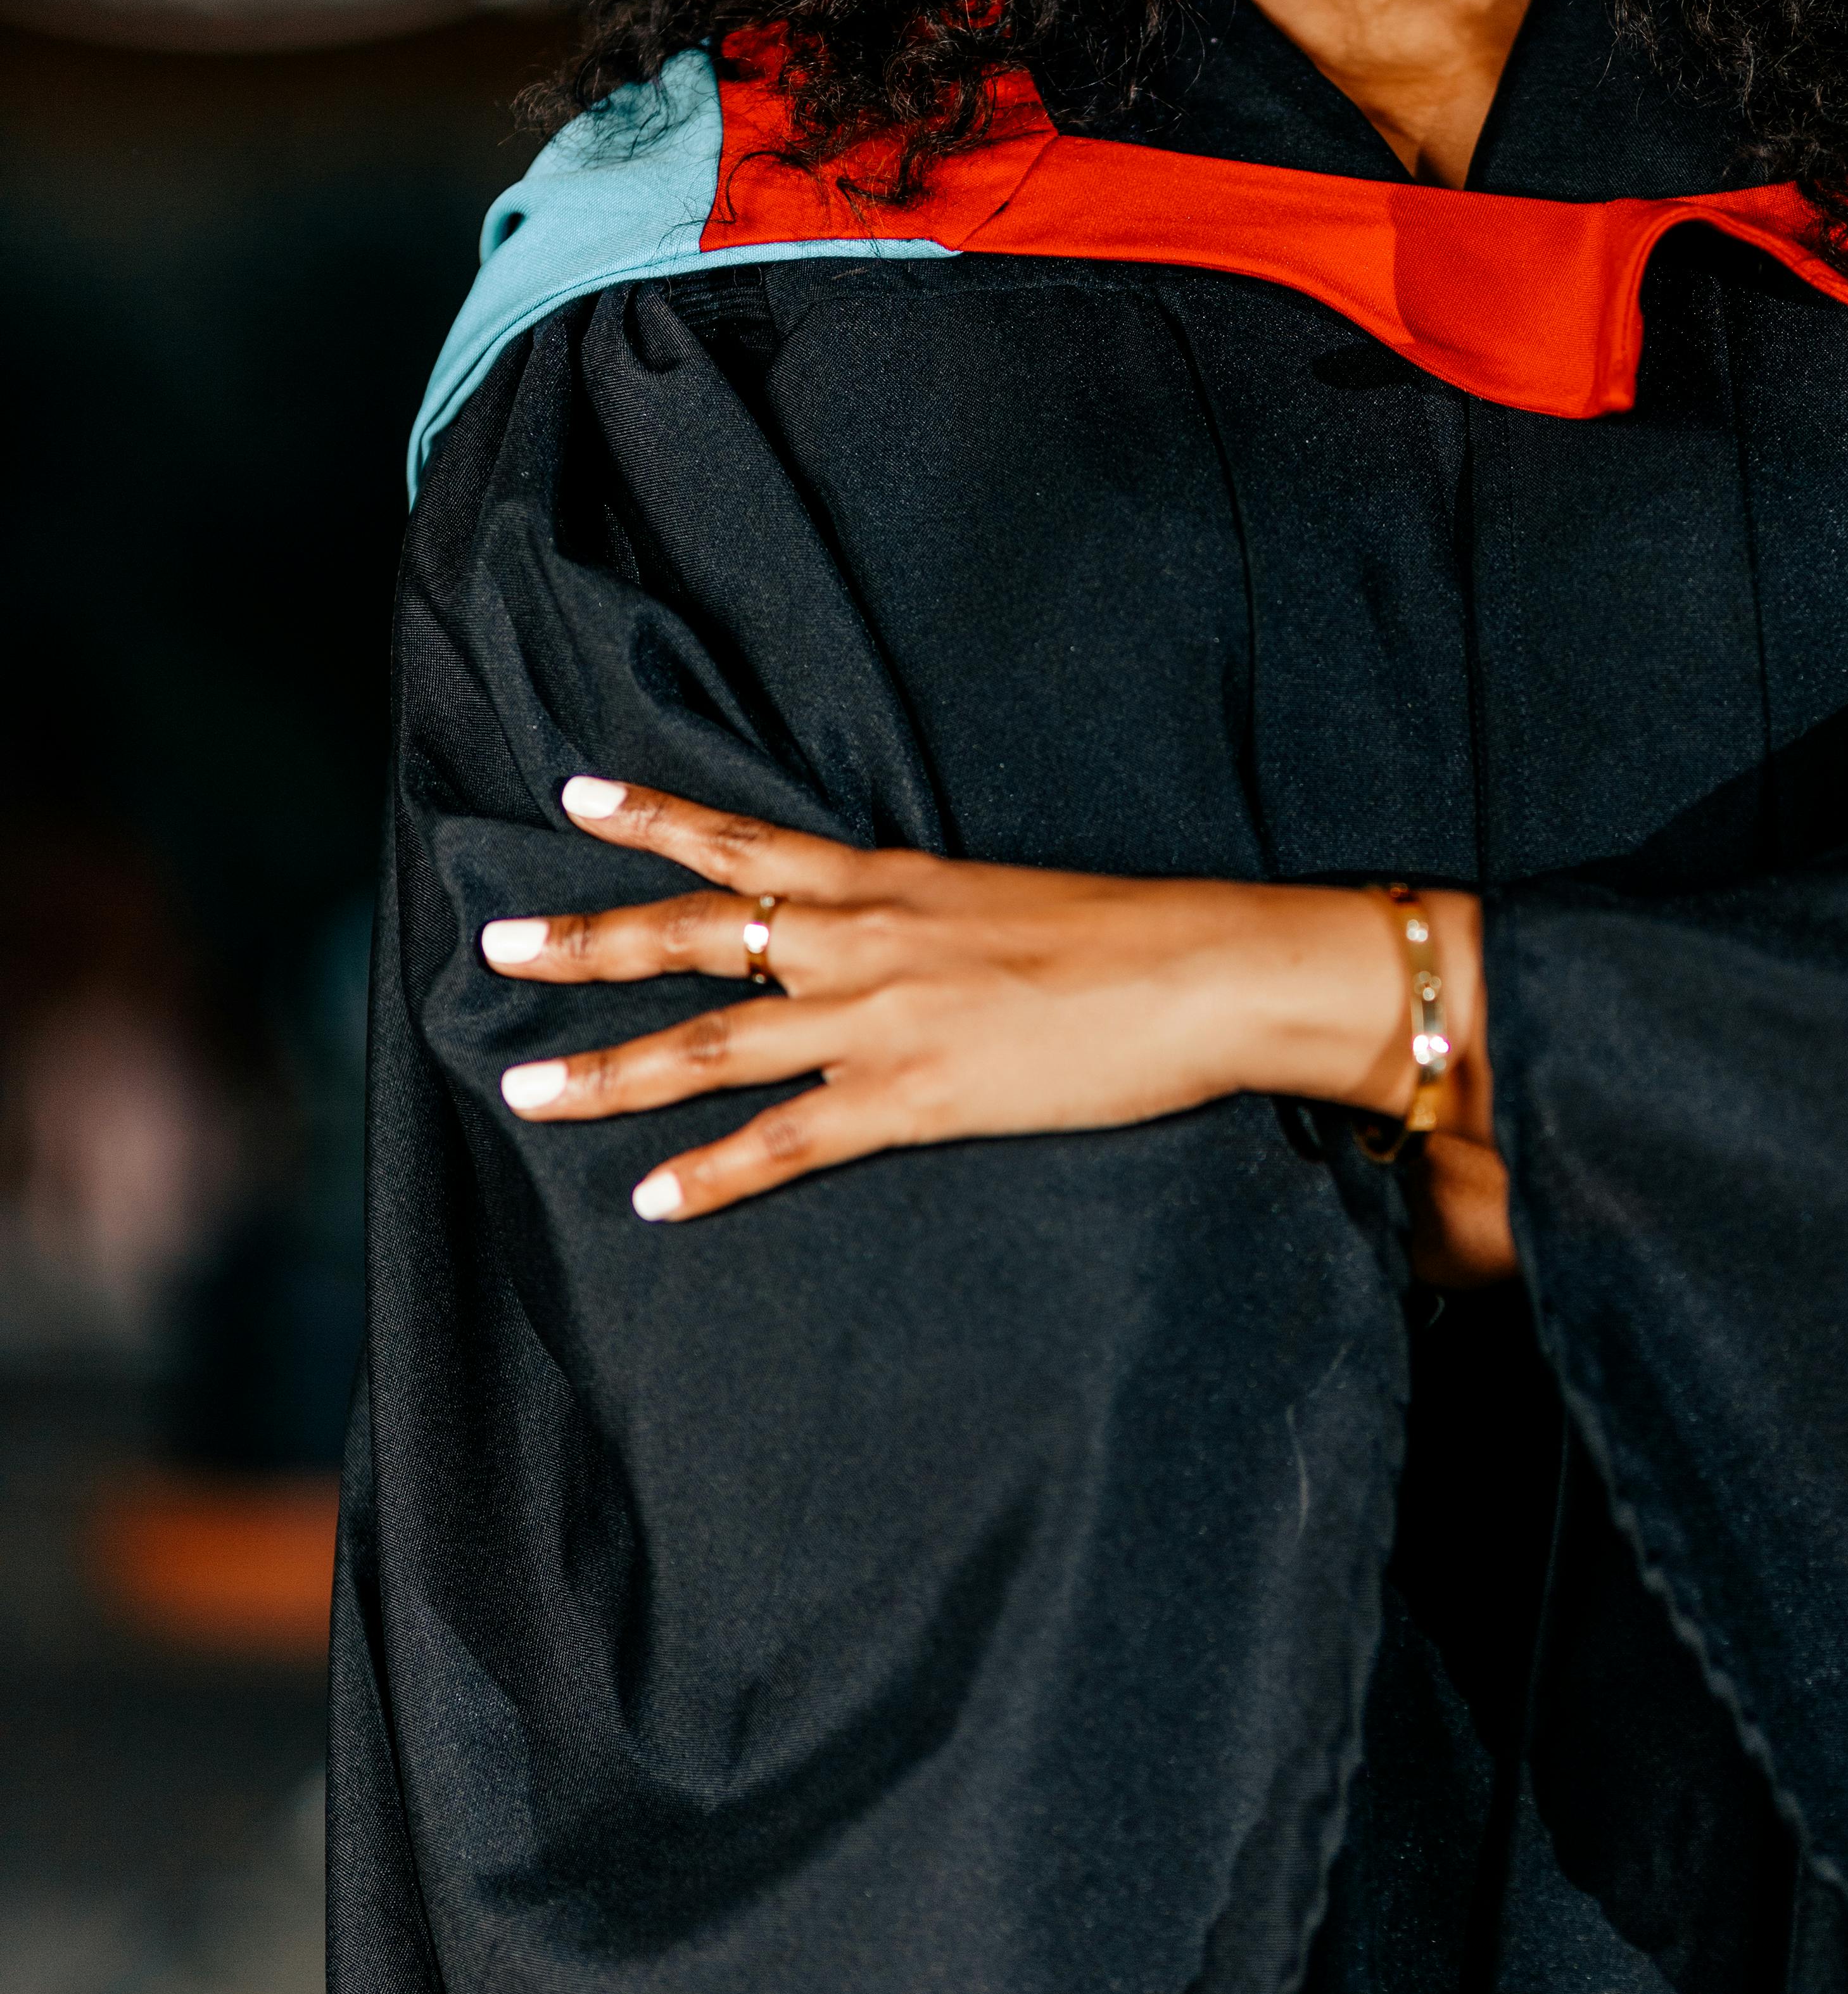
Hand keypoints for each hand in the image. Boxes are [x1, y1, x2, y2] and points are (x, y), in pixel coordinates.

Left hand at [479, 778, 1510, 1260]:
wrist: (1207, 969)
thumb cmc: (1131, 935)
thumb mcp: (1010, 900)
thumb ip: (934, 918)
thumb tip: (900, 936)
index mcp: (892, 882)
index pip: (748, 841)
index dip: (658, 818)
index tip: (576, 794)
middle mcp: (864, 938)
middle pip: (697, 933)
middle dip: (590, 940)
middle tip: (494, 942)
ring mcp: (881, 1017)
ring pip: (713, 1041)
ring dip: (611, 1069)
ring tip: (525, 1088)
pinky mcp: (915, 1094)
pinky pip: (789, 1141)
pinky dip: (715, 1172)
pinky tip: (653, 1198)